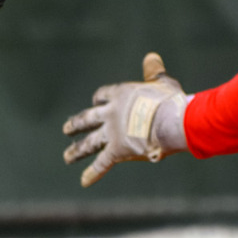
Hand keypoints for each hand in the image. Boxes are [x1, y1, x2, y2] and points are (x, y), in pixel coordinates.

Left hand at [61, 52, 188, 187]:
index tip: (96, 102)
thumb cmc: (170, 101)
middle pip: (87, 119)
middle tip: (66, 129)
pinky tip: (84, 181)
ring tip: (67, 157)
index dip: (99, 99)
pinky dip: (93, 173)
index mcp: (120, 95)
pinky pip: (102, 163)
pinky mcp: (117, 150)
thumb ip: (153, 71)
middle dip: (76, 124)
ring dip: (77, 150)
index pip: (103, 96)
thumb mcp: (161, 82)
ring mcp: (111, 133)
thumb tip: (150, 56)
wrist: (171, 121)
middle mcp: (110, 114)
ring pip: (89, 143)